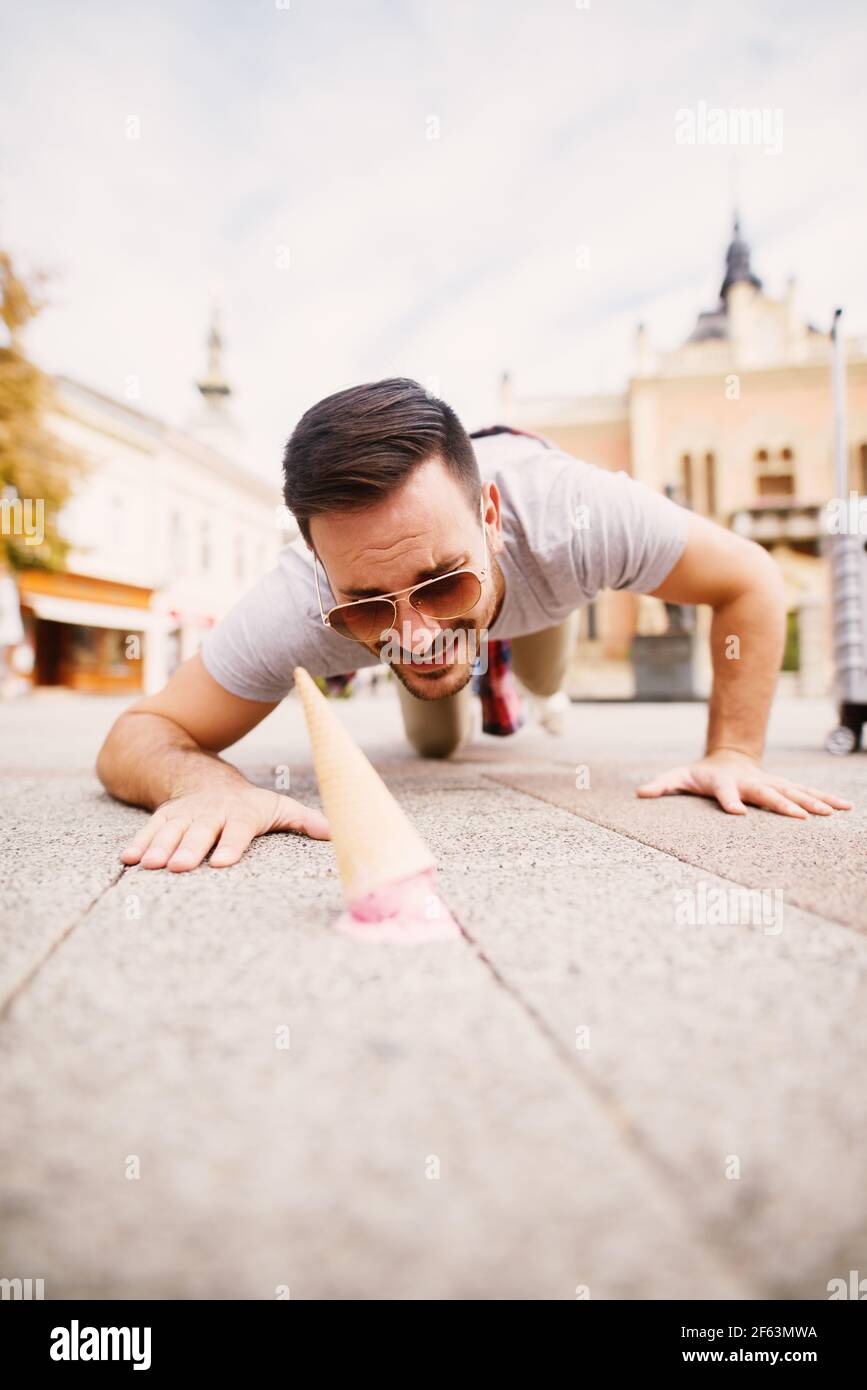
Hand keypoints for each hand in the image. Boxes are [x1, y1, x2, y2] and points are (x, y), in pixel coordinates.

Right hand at [120, 784, 329, 871]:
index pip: (237, 830)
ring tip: (149, 866)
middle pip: (200, 831)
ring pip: (171, 830)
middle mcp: (211, 813)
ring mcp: (185, 814)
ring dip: (160, 847)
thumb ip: (304, 821)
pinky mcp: (164, 817)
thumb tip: (337, 834)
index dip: (231, 845)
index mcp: (241, 813)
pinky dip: (138, 843)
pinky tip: (128, 859)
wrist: (206, 779)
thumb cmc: (250, 804)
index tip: (223, 863)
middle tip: (181, 867)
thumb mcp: (278, 806)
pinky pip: (149, 829)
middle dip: (190, 848)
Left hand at [636, 748, 852, 818]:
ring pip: (794, 791)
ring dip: (813, 802)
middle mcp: (750, 782)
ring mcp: (770, 783)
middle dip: (784, 804)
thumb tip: (641, 793)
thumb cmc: (700, 774)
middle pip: (768, 793)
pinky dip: (826, 799)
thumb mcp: (678, 777)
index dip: (729, 801)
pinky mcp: (783, 787)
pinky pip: (807, 793)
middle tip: (800, 817)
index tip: (737, 814)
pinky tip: (846, 808)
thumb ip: (662, 785)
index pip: (725, 792)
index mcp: (724, 782)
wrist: (727, 758)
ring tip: (833, 812)